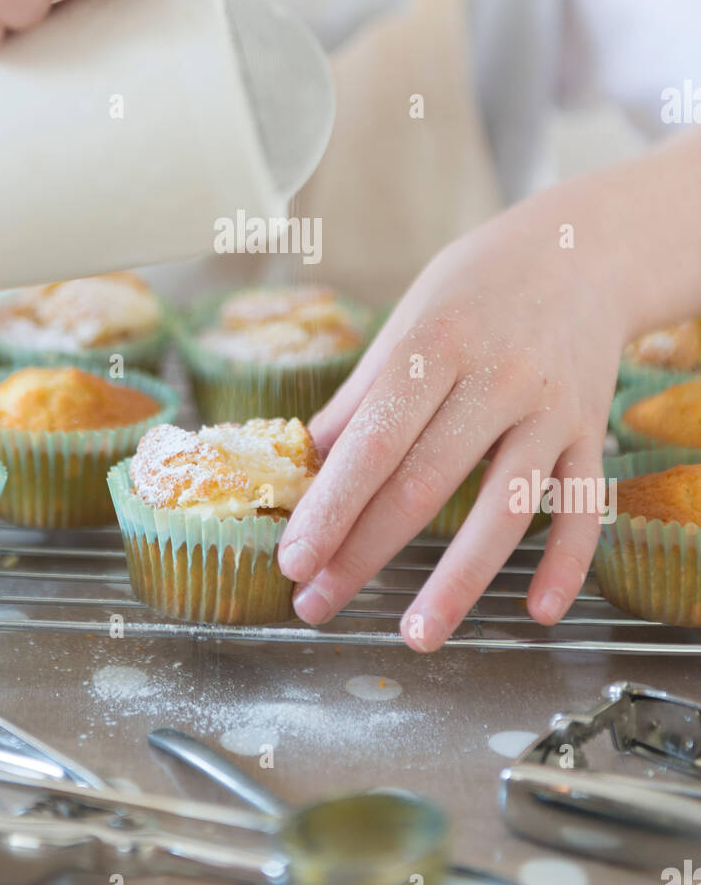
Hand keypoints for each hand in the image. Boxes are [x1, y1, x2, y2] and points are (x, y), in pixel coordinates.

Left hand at [277, 177, 635, 649]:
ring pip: (507, 509)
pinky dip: (566, 563)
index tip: (293, 559)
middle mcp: (498, 378)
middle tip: (317, 604)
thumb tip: (306, 462)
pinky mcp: (591, 431)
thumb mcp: (409, 318)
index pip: (375, 440)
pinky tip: (535, 612)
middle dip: (365, 552)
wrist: (582, 249)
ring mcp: (552, 409)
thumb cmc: (476, 286)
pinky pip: (583, 506)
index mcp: (437, 343)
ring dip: (459, 581)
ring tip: (415, 635)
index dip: (331, 506)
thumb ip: (363, 394)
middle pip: (427, 483)